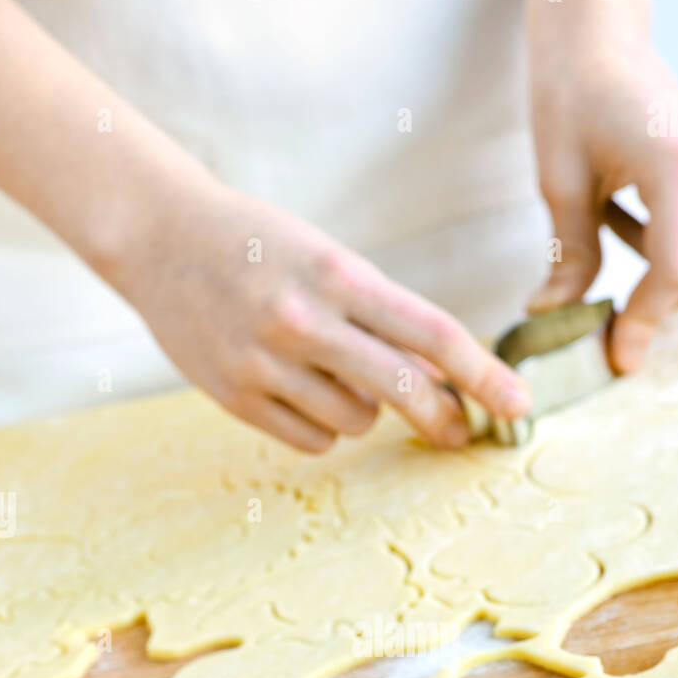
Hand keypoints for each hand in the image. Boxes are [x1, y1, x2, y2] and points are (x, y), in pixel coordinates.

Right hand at [118, 180, 530, 452]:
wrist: (158, 237)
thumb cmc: (260, 245)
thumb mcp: (329, 261)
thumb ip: (383, 318)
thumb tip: (442, 378)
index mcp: (337, 274)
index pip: (432, 331)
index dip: (483, 373)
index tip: (519, 402)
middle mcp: (303, 320)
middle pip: (402, 389)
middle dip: (443, 417)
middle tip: (461, 432)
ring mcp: (265, 363)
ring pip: (356, 422)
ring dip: (363, 410)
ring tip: (329, 372)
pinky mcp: (234, 397)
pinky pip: (312, 440)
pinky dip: (319, 426)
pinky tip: (296, 389)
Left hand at [527, 0, 677, 371]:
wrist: (592, 35)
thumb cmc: (570, 95)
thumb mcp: (559, 182)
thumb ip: (569, 254)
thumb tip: (554, 315)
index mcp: (677, 166)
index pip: (677, 270)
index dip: (646, 320)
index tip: (619, 354)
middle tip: (627, 310)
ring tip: (617, 250)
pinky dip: (676, 245)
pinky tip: (624, 224)